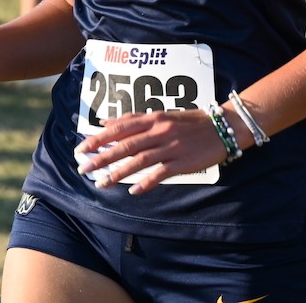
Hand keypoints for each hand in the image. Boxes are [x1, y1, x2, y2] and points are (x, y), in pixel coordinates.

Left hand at [74, 108, 227, 194]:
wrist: (223, 127)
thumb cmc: (189, 121)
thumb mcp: (160, 115)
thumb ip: (133, 119)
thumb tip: (105, 122)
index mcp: (153, 118)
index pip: (120, 128)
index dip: (99, 138)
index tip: (82, 148)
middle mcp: (159, 131)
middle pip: (125, 145)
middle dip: (102, 157)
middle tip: (84, 168)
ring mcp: (170, 147)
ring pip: (139, 161)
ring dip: (118, 173)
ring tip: (101, 183)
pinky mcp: (182, 162)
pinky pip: (161, 173)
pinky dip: (146, 182)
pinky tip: (133, 191)